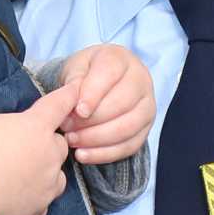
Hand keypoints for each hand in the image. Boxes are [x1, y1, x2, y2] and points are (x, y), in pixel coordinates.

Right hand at [0, 83, 80, 214]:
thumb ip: (10, 124)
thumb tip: (14, 132)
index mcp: (36, 127)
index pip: (59, 105)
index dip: (68, 96)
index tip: (75, 91)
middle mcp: (49, 155)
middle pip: (60, 146)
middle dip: (47, 147)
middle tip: (24, 151)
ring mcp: (47, 184)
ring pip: (58, 177)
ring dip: (45, 174)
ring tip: (22, 177)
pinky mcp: (38, 208)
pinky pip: (43, 202)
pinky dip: (33, 198)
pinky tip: (16, 197)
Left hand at [57, 43, 155, 163]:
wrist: (98, 85)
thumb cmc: (85, 74)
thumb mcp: (75, 68)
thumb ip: (74, 81)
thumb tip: (77, 104)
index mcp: (121, 59)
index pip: (110, 74)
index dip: (94, 94)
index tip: (77, 110)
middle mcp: (141, 81)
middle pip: (122, 104)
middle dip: (92, 120)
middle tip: (67, 127)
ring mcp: (147, 106)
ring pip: (127, 127)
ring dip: (96, 138)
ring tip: (72, 140)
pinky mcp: (145, 129)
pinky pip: (128, 146)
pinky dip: (104, 154)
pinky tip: (83, 155)